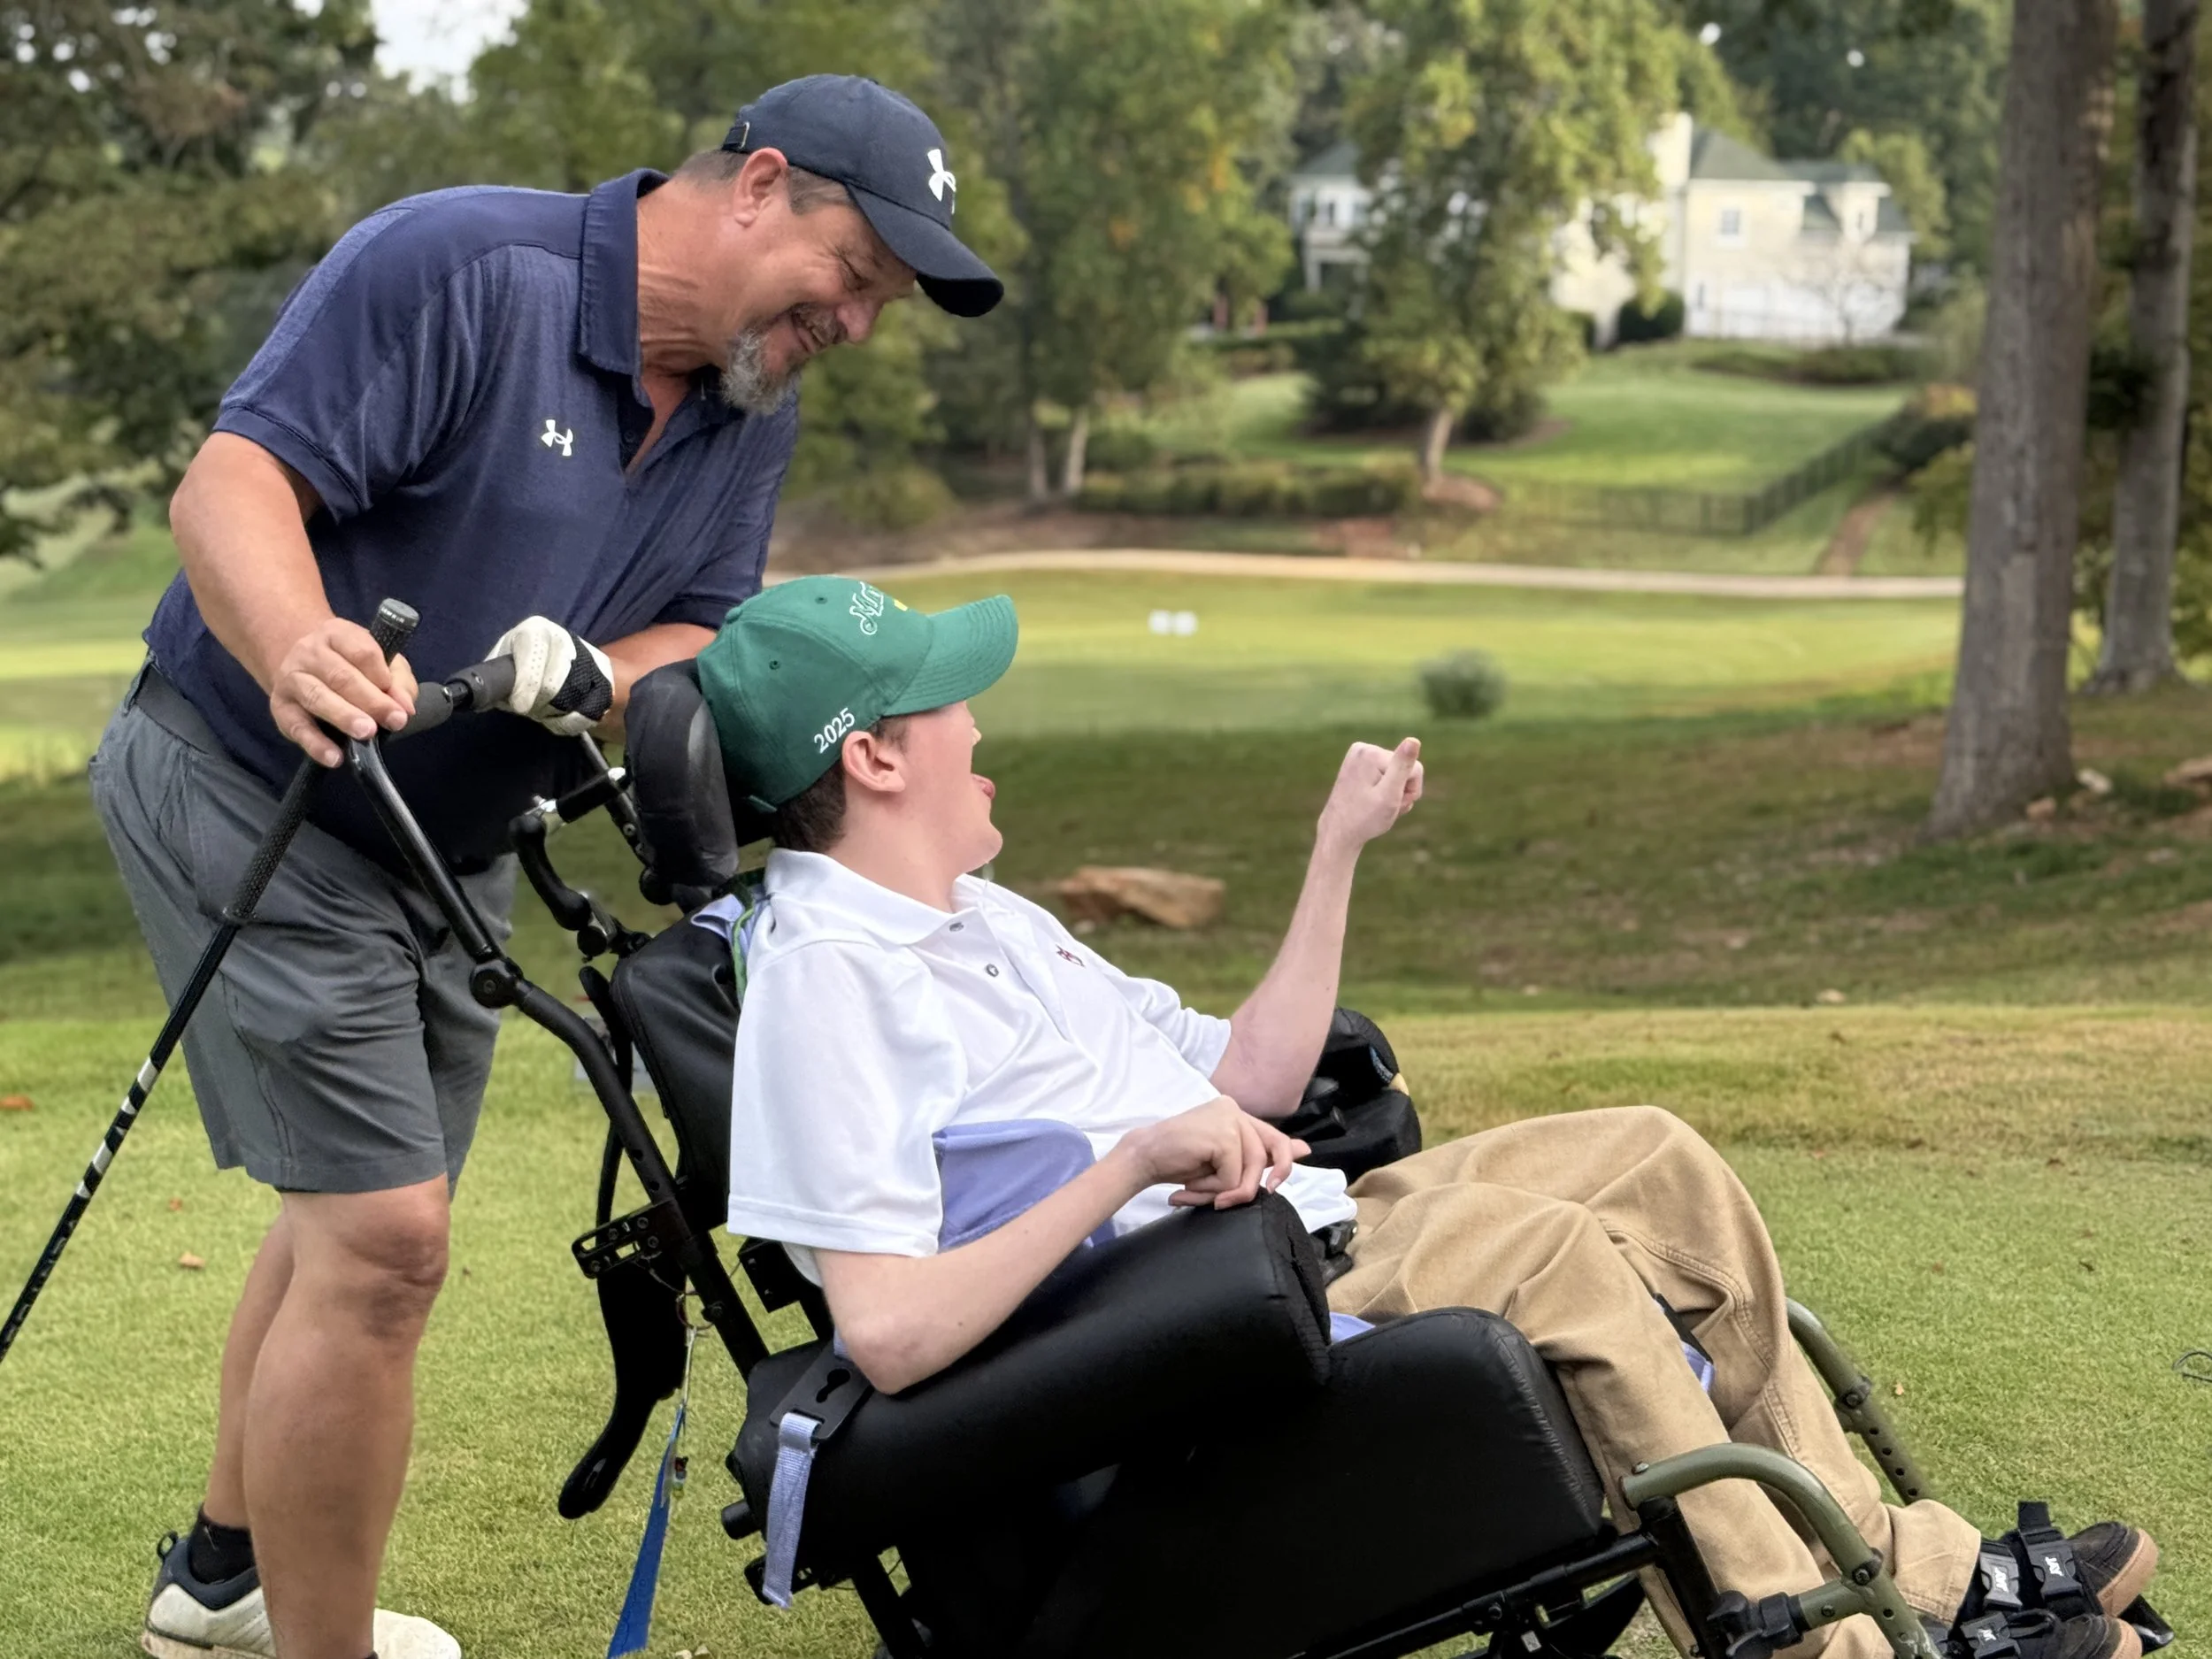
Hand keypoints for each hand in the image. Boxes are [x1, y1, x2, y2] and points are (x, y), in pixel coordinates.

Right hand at [268, 617, 417, 767]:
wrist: (301, 663)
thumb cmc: (351, 664)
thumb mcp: (380, 662)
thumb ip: (399, 681)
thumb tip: (405, 707)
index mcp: (337, 634)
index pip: (362, 652)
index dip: (382, 676)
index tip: (399, 699)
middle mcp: (310, 652)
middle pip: (341, 676)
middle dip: (371, 700)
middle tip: (394, 721)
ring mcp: (291, 678)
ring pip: (317, 697)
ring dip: (344, 716)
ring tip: (366, 733)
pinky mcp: (281, 707)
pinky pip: (297, 727)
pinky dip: (316, 744)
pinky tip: (335, 757)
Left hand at [488, 615, 613, 734]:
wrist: (567, 662)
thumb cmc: (525, 662)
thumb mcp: (505, 661)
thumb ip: (496, 678)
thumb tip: (485, 701)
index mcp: (535, 630)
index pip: (534, 655)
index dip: (527, 684)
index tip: (520, 707)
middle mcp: (563, 639)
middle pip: (553, 684)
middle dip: (538, 705)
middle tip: (529, 710)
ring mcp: (587, 658)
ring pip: (571, 700)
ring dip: (553, 714)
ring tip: (544, 712)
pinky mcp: (603, 681)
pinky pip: (587, 711)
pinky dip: (570, 722)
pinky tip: (561, 718)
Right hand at [1119, 1096, 1309, 1210]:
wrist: (1142, 1158)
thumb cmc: (1177, 1162)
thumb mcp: (1222, 1161)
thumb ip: (1258, 1155)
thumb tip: (1305, 1149)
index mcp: (1235, 1114)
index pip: (1274, 1136)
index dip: (1284, 1160)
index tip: (1274, 1184)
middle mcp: (1234, 1110)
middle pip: (1268, 1155)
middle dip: (1248, 1187)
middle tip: (1223, 1202)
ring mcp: (1229, 1118)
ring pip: (1252, 1169)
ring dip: (1225, 1191)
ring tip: (1197, 1192)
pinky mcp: (1223, 1133)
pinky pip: (1233, 1176)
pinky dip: (1213, 1189)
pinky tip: (1189, 1183)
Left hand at [1318, 737, 1422, 851]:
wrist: (1338, 832)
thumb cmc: (1365, 819)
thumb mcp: (1389, 795)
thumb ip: (1402, 767)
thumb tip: (1413, 740)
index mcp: (1372, 753)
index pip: (1416, 769)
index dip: (1411, 791)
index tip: (1394, 804)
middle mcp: (1363, 748)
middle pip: (1405, 768)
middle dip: (1401, 791)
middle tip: (1384, 808)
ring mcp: (1358, 755)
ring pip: (1397, 772)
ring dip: (1393, 793)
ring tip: (1377, 807)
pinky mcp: (1357, 763)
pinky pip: (1384, 773)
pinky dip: (1384, 789)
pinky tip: (1373, 801)